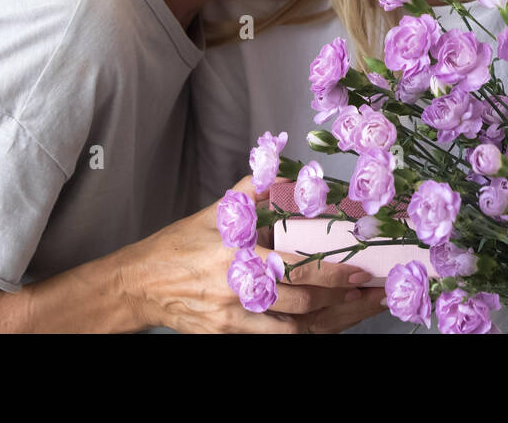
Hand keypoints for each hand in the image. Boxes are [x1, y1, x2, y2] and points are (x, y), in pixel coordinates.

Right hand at [119, 175, 386, 332]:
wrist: (140, 285)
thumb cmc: (180, 245)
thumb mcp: (215, 212)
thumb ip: (252, 190)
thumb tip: (284, 168)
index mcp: (236, 254)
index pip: (294, 266)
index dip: (330, 271)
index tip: (358, 268)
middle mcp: (236, 288)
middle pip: (299, 301)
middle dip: (338, 296)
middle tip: (366, 289)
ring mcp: (232, 318)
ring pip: (290, 326)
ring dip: (327, 318)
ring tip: (352, 307)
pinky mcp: (227, 335)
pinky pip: (272, 339)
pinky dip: (299, 332)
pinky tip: (318, 324)